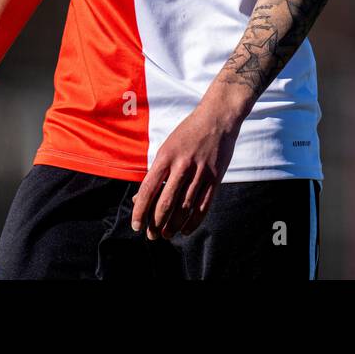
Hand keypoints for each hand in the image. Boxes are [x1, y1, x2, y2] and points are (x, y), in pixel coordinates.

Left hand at [131, 103, 241, 239]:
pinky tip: (186, 229)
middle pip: (166, 202)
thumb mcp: (167, 147)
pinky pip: (204, 205)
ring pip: (184, 207)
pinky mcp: (216, 177)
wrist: (218, 117)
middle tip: (152, 235)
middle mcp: (182, 165)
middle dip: (156, 223)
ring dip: (173, 225)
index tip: (136, 226)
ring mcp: (201, 171)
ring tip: (166, 235)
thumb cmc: (188, 133)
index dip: (140, 211)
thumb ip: (156, 172)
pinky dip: (194, 221)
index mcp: (166, 156)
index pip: (148, 189)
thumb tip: (141, 198)